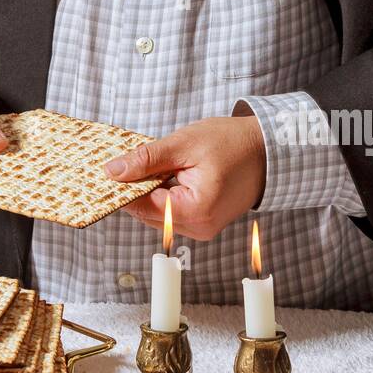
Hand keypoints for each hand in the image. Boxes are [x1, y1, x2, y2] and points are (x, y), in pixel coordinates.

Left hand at [105, 114, 266, 238]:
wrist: (268, 150)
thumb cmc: (232, 143)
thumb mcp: (184, 144)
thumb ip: (146, 160)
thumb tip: (113, 172)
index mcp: (195, 211)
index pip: (142, 206)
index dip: (122, 188)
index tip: (105, 172)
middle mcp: (199, 228)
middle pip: (148, 213)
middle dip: (135, 188)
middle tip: (125, 161)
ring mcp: (202, 228)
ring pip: (157, 213)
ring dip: (149, 190)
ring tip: (149, 163)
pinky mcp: (204, 222)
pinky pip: (171, 211)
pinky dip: (162, 193)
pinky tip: (164, 172)